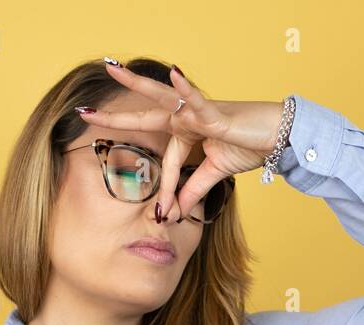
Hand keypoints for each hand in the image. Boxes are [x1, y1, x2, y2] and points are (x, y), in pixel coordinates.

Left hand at [83, 61, 287, 221]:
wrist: (278, 138)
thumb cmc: (248, 146)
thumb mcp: (215, 173)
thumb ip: (193, 189)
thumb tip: (176, 213)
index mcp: (186, 133)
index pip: (166, 163)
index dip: (166, 191)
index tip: (162, 215)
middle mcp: (187, 119)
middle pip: (145, 114)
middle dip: (116, 116)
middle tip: (85, 112)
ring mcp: (200, 113)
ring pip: (163, 98)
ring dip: (138, 84)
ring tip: (115, 69)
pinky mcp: (217, 113)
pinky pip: (198, 101)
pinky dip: (186, 89)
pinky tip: (173, 73)